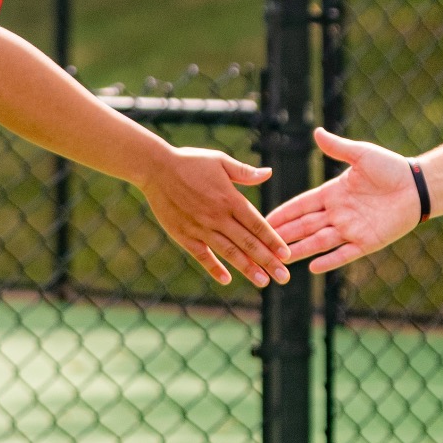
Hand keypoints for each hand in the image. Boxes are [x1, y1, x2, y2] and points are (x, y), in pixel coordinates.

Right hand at [139, 147, 291, 287]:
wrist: (156, 168)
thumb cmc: (191, 161)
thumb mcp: (220, 161)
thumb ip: (245, 172)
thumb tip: (268, 173)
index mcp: (230, 199)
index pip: (257, 224)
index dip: (273, 241)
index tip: (286, 255)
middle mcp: (218, 217)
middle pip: (248, 243)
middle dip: (268, 261)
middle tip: (284, 277)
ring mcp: (200, 228)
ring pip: (229, 253)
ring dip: (247, 268)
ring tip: (263, 281)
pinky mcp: (184, 235)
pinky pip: (202, 255)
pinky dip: (214, 268)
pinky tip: (227, 280)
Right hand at [266, 128, 419, 273]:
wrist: (417, 185)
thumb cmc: (391, 168)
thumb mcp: (361, 155)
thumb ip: (338, 147)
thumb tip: (316, 131)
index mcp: (333, 193)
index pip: (302, 205)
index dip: (283, 213)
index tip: (263, 219)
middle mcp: (338, 213)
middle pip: (305, 226)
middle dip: (284, 235)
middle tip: (260, 244)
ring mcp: (351, 229)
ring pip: (319, 242)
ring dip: (300, 250)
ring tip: (280, 260)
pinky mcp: (367, 242)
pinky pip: (344, 253)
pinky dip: (329, 261)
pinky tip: (312, 267)